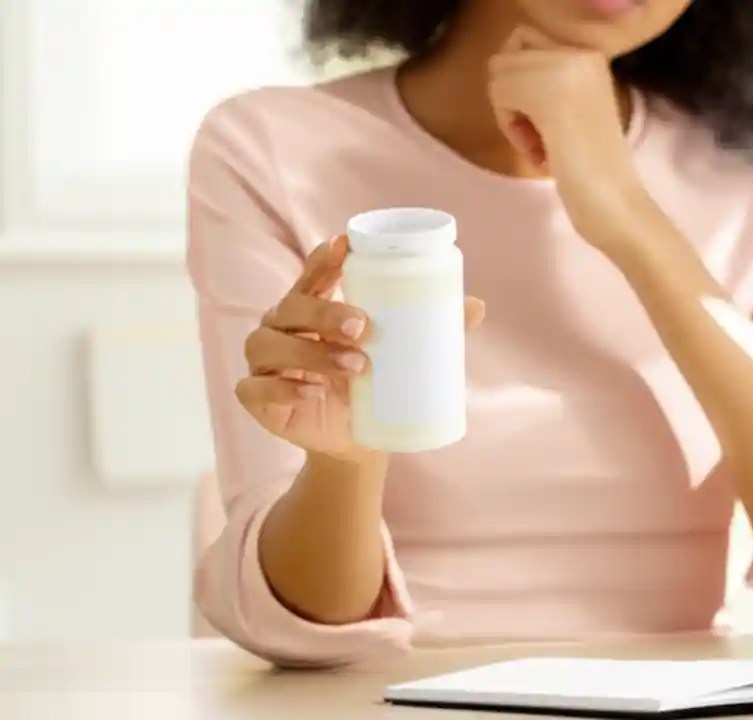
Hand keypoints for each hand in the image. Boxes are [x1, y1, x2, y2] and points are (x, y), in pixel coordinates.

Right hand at [236, 235, 485, 462]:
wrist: (357, 442)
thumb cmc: (374, 386)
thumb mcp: (401, 357)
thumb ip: (433, 330)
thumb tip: (477, 306)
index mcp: (311, 307)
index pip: (312, 275)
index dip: (323, 259)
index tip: (344, 246)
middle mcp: (281, 327)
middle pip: (291, 306)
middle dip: (324, 311)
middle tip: (363, 327)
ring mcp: (264, 361)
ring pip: (271, 343)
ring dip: (312, 352)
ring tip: (356, 366)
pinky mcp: (257, 398)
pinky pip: (256, 387)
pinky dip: (284, 387)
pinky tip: (313, 391)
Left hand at [488, 26, 653, 253]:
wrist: (615, 201)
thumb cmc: (590, 167)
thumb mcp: (570, 108)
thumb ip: (545, 81)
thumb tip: (499, 66)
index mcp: (591, 54)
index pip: (524, 42)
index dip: (521, 83)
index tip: (544, 120)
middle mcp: (581, 51)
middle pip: (508, 54)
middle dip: (512, 97)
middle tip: (539, 136)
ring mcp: (567, 68)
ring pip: (500, 73)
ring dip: (510, 115)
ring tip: (540, 147)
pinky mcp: (549, 92)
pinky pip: (499, 92)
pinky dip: (509, 127)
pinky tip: (539, 152)